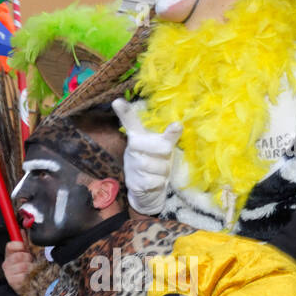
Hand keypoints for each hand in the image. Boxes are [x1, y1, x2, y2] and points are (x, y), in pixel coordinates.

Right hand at [4, 240, 33, 291]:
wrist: (26, 284)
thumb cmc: (25, 268)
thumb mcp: (26, 253)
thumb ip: (25, 242)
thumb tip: (23, 230)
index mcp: (9, 254)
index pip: (10, 245)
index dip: (18, 245)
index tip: (24, 246)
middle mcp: (7, 263)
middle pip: (18, 255)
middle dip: (28, 258)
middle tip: (30, 261)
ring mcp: (9, 273)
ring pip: (23, 266)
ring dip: (30, 267)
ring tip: (30, 269)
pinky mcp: (13, 282)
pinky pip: (24, 275)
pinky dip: (29, 275)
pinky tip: (29, 276)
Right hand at [112, 97, 179, 215]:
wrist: (148, 193)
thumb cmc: (157, 164)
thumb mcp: (164, 148)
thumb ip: (169, 136)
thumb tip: (178, 124)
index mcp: (138, 138)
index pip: (131, 122)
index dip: (125, 112)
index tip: (117, 102)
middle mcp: (132, 149)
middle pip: (150, 144)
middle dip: (163, 151)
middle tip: (166, 156)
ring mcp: (131, 166)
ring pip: (153, 165)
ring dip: (163, 170)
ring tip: (160, 171)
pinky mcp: (133, 182)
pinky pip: (152, 181)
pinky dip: (159, 182)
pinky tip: (155, 182)